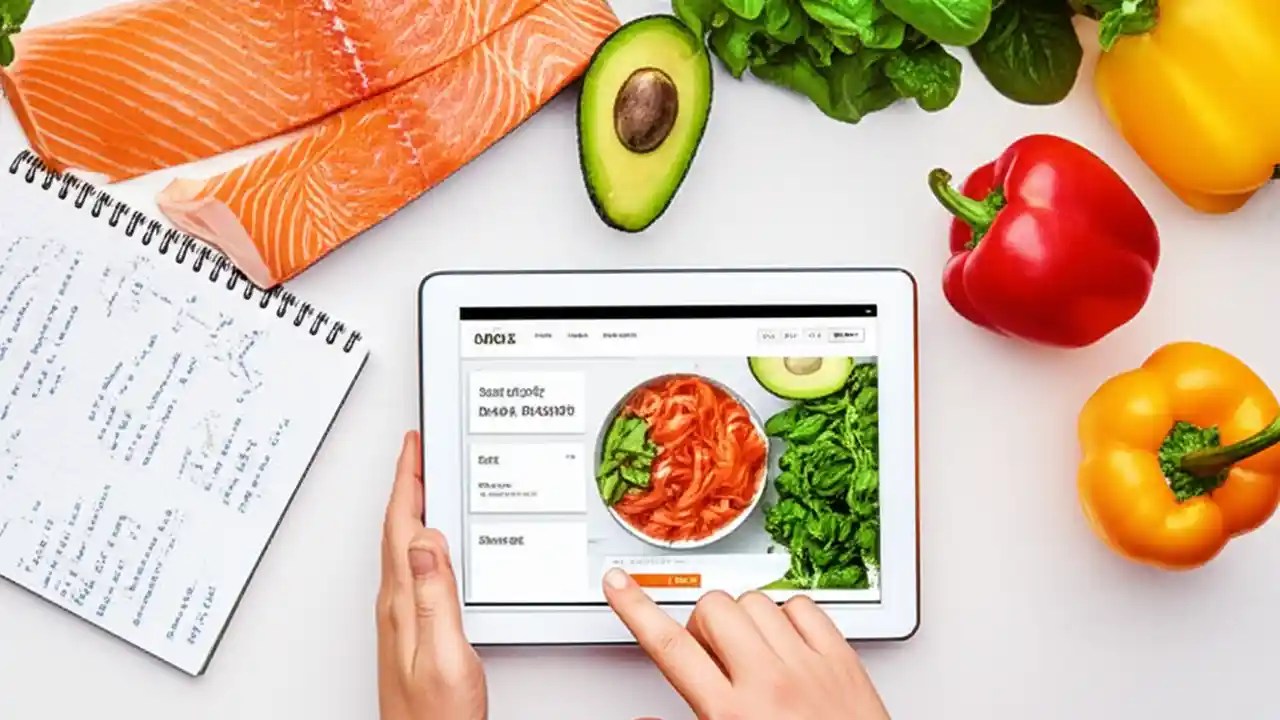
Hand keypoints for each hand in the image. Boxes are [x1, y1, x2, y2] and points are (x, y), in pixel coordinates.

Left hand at [377, 431, 486, 719]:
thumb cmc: (437, 716)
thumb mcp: (445, 654)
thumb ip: (435, 595)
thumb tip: (426, 538)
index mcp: (404, 602)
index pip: (402, 526)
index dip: (408, 480)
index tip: (413, 444)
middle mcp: (397, 605)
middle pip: (398, 529)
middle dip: (407, 484)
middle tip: (417, 450)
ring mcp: (401, 617)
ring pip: (403, 547)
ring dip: (411, 509)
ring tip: (422, 481)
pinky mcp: (411, 629)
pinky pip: (411, 568)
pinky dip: (419, 540)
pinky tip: (430, 540)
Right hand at [603, 568, 888, 719]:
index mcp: (730, 716)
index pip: (670, 648)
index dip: (636, 609)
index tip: (617, 584)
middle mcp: (767, 685)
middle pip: (713, 609)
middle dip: (704, 625)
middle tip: (715, 654)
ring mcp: (807, 667)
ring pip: (755, 600)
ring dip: (744, 619)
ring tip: (753, 652)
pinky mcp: (841, 659)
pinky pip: (802, 605)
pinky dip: (788, 616)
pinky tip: (786, 642)